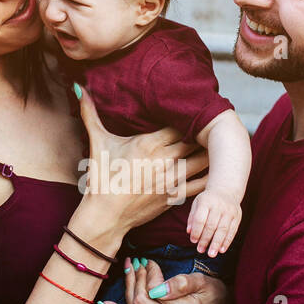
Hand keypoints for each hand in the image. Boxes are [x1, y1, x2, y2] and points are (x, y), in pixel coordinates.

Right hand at [75, 84, 209, 234]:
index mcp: (148, 143)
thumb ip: (91, 114)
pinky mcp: (176, 196)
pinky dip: (212, 175)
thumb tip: (79, 88)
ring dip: (212, 152)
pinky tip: (220, 169)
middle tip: (217, 124)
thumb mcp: (98, 143)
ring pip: (203, 161)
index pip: (179, 123)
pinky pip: (202, 184)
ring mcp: (172, 180)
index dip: (190, 116)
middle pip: (196, 140)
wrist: (106, 215)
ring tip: (223, 143)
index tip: (196, 109)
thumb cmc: (102, 178)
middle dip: (205, 132)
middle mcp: (164, 160)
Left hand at [100, 257, 229, 303]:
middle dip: (135, 279)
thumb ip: (182, 283)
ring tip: (129, 269)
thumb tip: (156, 289)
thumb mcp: (204, 282)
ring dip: (128, 289)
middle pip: (139, 303)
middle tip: (136, 261)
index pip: (153, 292)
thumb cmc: (215, 294)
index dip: (149, 274)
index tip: (152, 261)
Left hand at [187, 188, 241, 257]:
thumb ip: (192, 218)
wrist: (226, 190)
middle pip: (212, 226)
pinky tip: (221, 250)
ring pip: (223, 229)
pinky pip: (232, 231)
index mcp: (206, 201)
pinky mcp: (237, 216)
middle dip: (205, 240)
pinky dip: (227, 241)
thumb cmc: (208, 200)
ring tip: (211, 254)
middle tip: (200, 250)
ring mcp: (230, 211)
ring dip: (216, 243)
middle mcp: (219, 205)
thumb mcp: (197, 204)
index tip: (193, 241)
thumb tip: (189, 232)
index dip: (196, 231)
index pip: (200, 219)